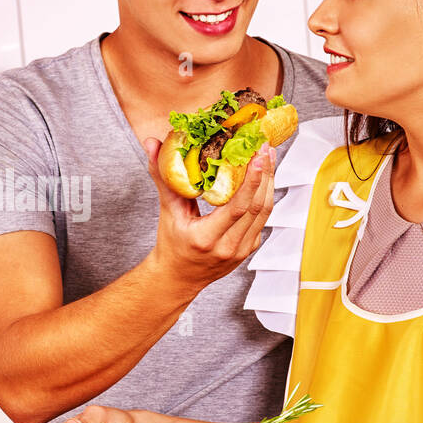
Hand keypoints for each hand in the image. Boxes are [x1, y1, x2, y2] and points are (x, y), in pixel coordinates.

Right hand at [143, 136, 276, 297]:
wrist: (178, 277)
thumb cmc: (171, 245)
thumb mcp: (167, 211)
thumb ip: (162, 176)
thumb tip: (153, 145)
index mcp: (206, 238)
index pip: (238, 207)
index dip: (252, 180)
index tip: (257, 157)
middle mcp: (229, 247)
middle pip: (258, 207)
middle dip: (266, 174)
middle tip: (265, 148)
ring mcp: (242, 250)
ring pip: (265, 212)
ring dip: (269, 182)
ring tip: (268, 157)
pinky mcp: (250, 248)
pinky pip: (262, 219)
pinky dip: (264, 196)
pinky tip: (262, 178)